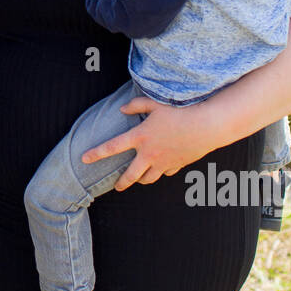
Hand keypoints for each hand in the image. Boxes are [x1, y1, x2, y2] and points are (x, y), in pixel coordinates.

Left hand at [81, 94, 217, 188]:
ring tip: (138, 179)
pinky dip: (162, 171)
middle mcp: (149, 153)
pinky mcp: (177, 165)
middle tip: (117, 186)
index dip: (96, 153)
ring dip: (141, 179)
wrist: (206, 126)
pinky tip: (162, 168)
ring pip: (148, 179)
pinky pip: (166, 173)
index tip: (84, 159)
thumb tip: (122, 109)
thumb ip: (136, 105)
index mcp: (140, 137)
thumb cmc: (180, 111)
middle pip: (130, 175)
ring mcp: (163, 162)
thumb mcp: (155, 104)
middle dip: (121, 182)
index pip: (112, 147)